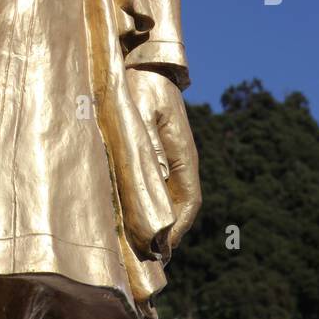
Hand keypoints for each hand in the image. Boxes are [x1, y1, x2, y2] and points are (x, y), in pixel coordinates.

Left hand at [126, 67, 200, 248]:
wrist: (140, 61)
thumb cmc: (137, 84)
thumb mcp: (139, 112)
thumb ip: (146, 146)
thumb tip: (156, 187)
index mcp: (183, 152)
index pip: (189, 201)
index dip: (177, 229)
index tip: (160, 250)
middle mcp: (181, 158)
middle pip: (180, 206)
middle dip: (166, 232)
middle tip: (145, 257)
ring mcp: (171, 156)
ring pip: (169, 197)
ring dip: (157, 221)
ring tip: (135, 245)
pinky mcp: (157, 152)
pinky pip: (158, 185)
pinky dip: (149, 204)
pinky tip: (129, 214)